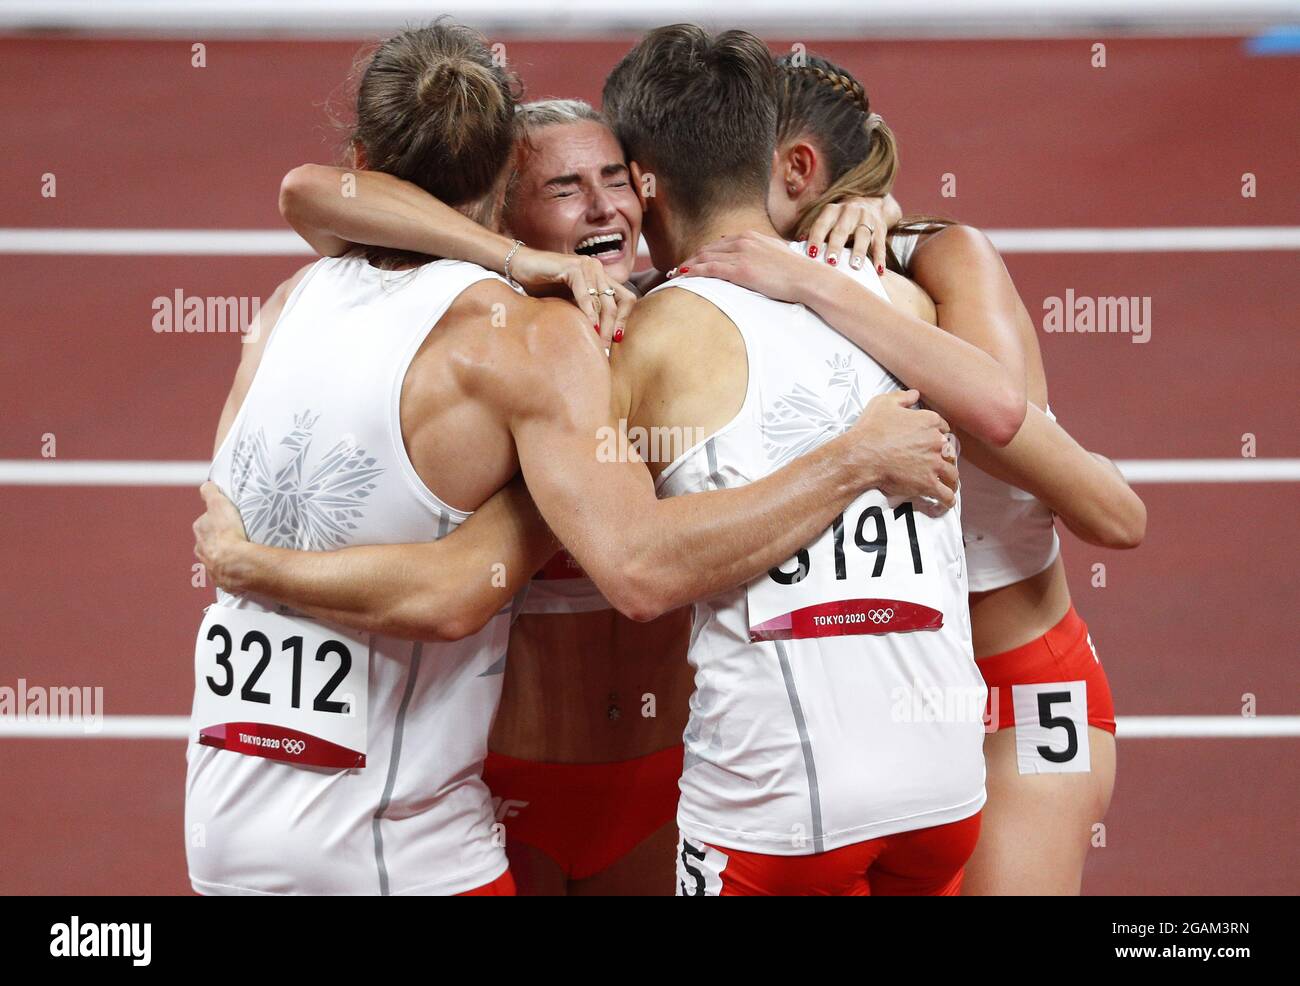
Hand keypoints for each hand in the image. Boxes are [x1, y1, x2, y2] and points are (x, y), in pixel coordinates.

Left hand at [193, 482, 253, 593]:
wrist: (236, 563)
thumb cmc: (227, 532)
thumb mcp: (218, 504)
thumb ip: (210, 493)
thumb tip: (206, 486)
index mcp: (200, 533)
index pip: (205, 523)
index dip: (216, 520)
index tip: (228, 519)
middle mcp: (201, 551)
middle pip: (209, 542)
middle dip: (219, 540)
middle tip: (237, 536)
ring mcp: (211, 568)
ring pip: (216, 559)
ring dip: (226, 556)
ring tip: (243, 553)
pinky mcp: (223, 581)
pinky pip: (228, 574)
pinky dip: (234, 571)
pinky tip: (244, 568)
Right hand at [507, 246, 637, 344]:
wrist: (519, 267)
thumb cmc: (542, 287)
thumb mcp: (569, 303)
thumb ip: (585, 314)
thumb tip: (599, 340)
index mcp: (601, 278)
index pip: (626, 299)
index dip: (624, 320)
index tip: (615, 340)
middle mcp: (598, 270)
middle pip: (618, 302)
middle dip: (613, 328)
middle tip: (605, 349)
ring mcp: (588, 266)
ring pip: (604, 299)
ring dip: (603, 324)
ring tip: (598, 343)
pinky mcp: (574, 266)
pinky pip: (586, 293)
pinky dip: (588, 311)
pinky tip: (589, 326)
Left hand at [675, 230, 818, 303]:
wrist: (806, 277)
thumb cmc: (795, 272)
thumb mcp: (775, 255)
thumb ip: (761, 254)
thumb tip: (756, 261)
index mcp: (751, 236)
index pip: (720, 244)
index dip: (704, 253)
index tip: (694, 260)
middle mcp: (743, 241)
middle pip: (708, 249)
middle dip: (691, 259)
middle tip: (678, 269)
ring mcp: (740, 254)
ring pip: (705, 258)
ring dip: (688, 266)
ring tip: (675, 275)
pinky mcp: (740, 269)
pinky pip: (709, 269)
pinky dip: (693, 272)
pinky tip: (683, 276)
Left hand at [804, 194, 900, 274]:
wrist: (871, 204)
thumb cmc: (840, 219)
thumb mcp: (827, 219)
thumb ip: (814, 233)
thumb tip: (794, 246)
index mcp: (832, 210)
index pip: (822, 224)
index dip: (816, 238)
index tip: (811, 254)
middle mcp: (850, 212)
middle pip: (842, 230)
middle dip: (836, 246)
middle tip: (831, 262)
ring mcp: (867, 220)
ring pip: (863, 235)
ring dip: (859, 252)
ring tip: (855, 267)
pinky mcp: (881, 229)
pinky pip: (880, 244)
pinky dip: (880, 258)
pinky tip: (878, 271)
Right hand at [847, 390, 957, 508]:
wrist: (862, 455)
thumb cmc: (870, 429)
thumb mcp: (883, 403)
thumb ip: (903, 397)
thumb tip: (915, 394)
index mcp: (928, 421)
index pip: (943, 427)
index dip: (940, 434)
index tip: (935, 441)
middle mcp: (936, 442)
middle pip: (949, 451)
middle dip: (946, 457)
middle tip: (940, 463)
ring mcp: (934, 464)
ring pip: (952, 473)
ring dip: (951, 479)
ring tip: (949, 484)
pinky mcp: (928, 483)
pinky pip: (945, 495)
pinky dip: (947, 500)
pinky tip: (946, 503)